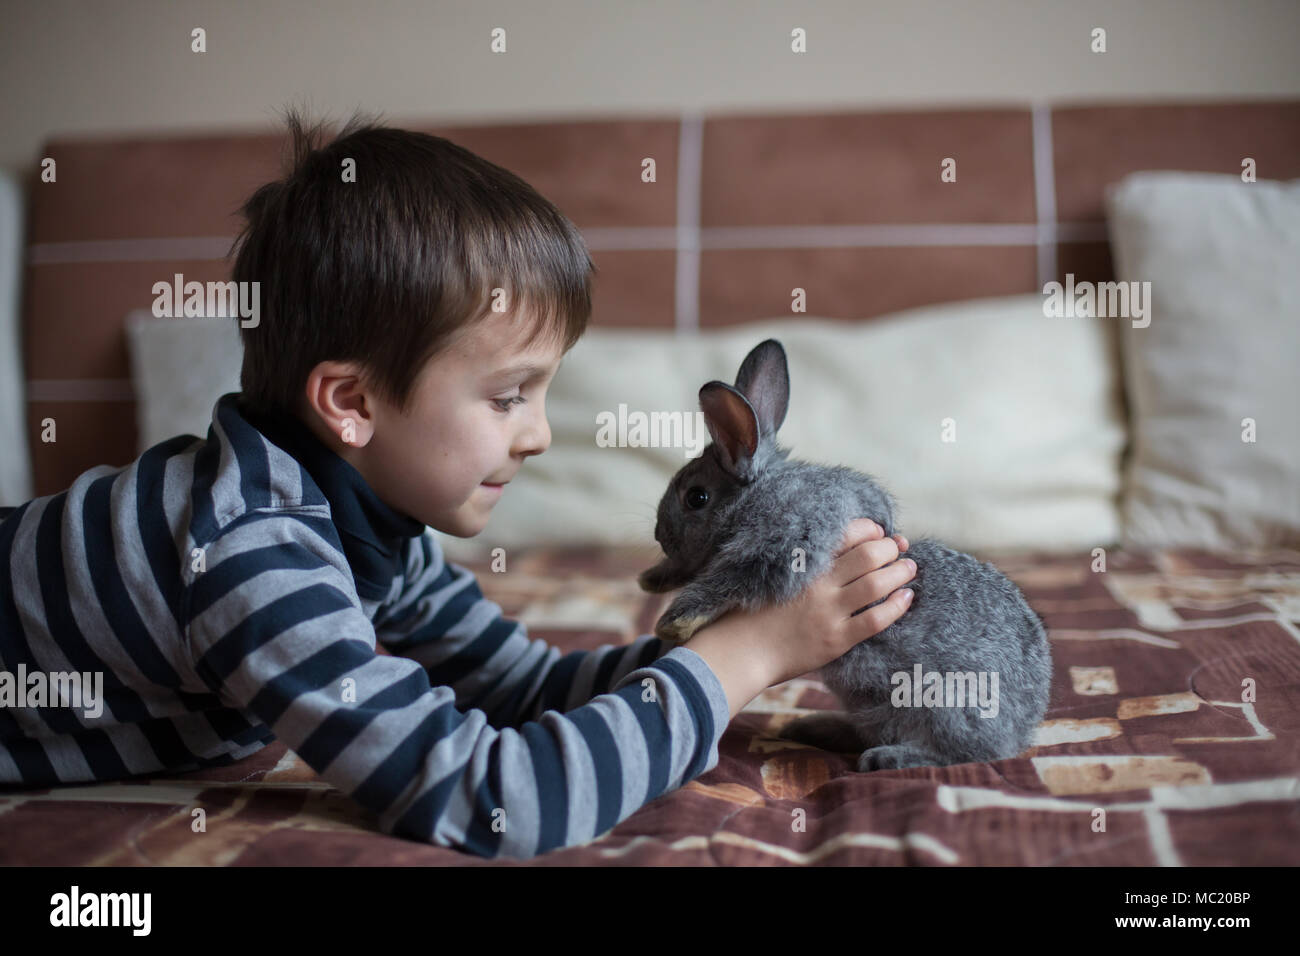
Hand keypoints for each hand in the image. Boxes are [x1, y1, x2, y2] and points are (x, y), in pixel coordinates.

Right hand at [715, 519, 915, 687]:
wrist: (739, 651)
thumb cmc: (749, 613)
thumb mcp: (771, 576)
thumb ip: (801, 565)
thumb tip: (832, 554)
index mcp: (803, 563)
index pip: (846, 534)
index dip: (870, 529)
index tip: (879, 532)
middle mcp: (819, 584)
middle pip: (869, 555)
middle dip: (890, 548)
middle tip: (900, 548)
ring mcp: (829, 612)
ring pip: (877, 584)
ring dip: (900, 572)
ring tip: (910, 568)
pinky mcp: (837, 639)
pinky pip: (877, 620)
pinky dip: (897, 606)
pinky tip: (907, 598)